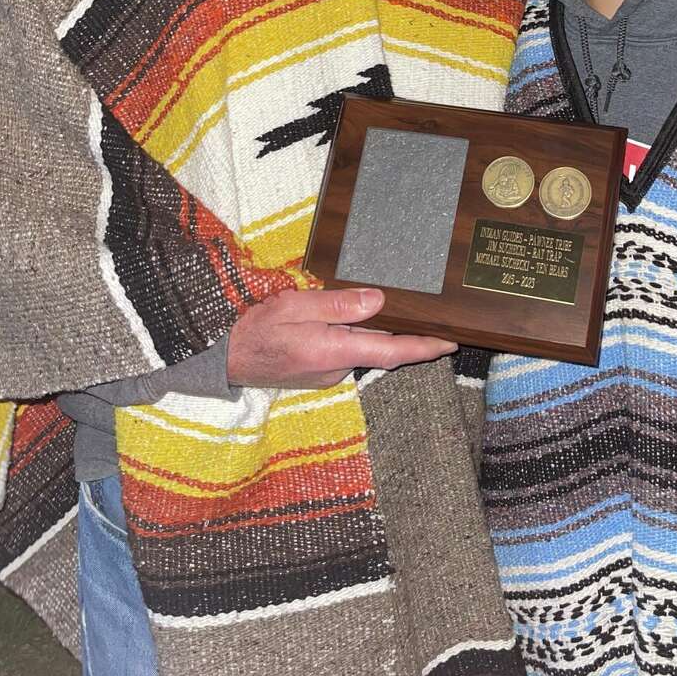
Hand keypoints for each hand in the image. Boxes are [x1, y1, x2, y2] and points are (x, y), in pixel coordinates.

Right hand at [227, 286, 455, 388]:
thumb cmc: (255, 329)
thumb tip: (378, 301)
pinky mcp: (320, 372)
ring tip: (403, 312)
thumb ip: (336, 304)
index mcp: (334, 351)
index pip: (391, 351)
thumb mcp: (293, 306)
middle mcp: (337, 368)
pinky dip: (358, 337)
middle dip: (408, 337)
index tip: (451, 343)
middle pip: (382, 350)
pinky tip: (360, 320)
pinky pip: (348, 352)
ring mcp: (328, 374)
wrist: (225, 358)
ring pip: (363, 349)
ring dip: (378, 334)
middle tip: (436, 320)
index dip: (425, 348)